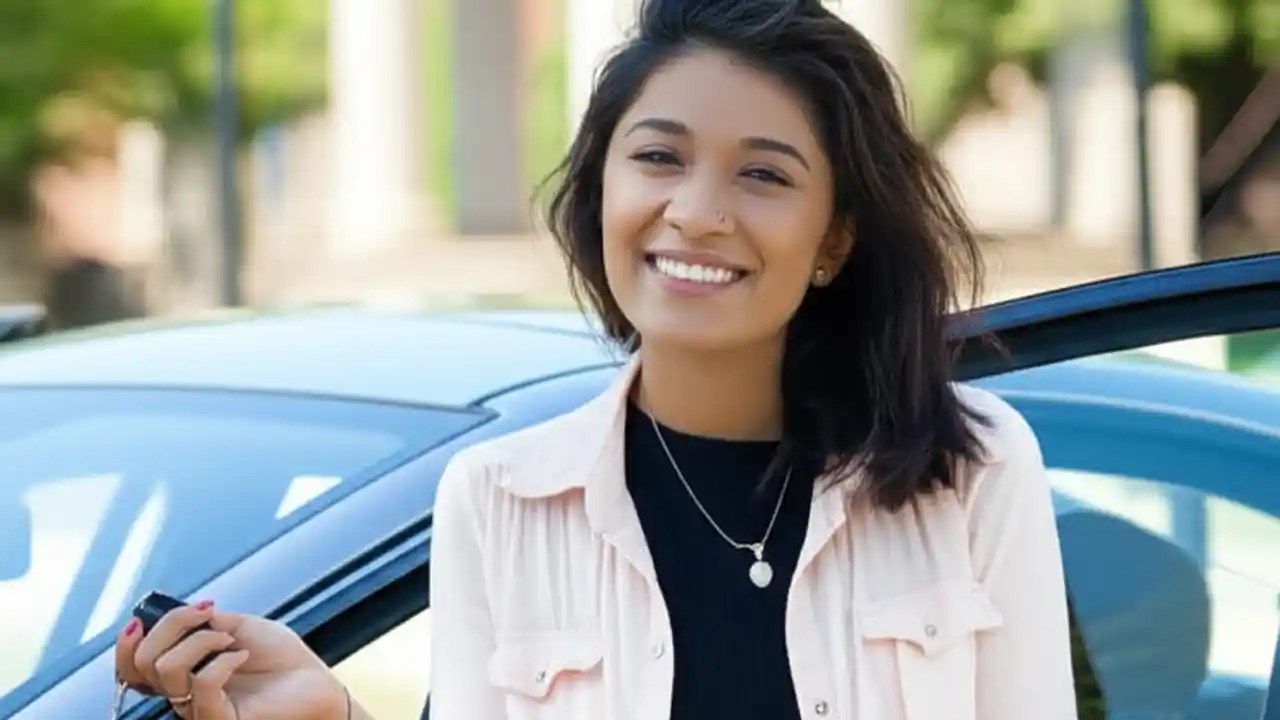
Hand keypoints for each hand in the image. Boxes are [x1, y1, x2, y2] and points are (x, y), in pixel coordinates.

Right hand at [115, 600, 348, 719]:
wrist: (314, 680)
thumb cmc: (281, 658)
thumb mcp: (237, 627)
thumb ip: (201, 623)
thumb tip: (179, 611)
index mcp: (183, 674)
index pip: (132, 667)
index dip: (126, 643)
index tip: (145, 618)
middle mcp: (184, 695)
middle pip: (143, 662)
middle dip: (172, 625)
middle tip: (209, 616)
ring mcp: (200, 711)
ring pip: (167, 669)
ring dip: (201, 639)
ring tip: (232, 639)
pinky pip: (202, 686)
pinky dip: (222, 661)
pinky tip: (242, 656)